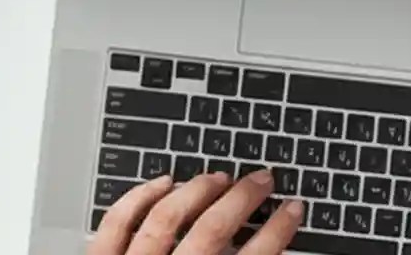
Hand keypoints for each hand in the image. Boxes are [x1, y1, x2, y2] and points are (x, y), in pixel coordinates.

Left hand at [88, 171, 303, 254]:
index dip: (278, 231)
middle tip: (262, 180)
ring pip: (166, 218)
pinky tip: (163, 183)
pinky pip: (117, 224)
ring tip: (220, 178)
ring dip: (198, 191)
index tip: (292, 209)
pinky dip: (140, 197)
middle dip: (243, 199)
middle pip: (212, 231)